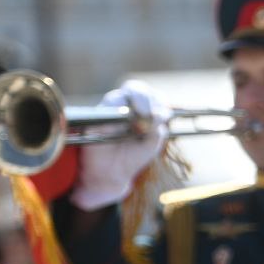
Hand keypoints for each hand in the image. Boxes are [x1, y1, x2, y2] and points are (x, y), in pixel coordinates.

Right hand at [71, 80, 170, 210]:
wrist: (112, 174)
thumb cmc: (133, 157)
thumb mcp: (153, 144)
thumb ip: (158, 128)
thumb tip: (158, 114)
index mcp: (141, 111)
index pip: (152, 95)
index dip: (159, 101)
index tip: (164, 115)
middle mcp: (125, 107)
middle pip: (137, 89)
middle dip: (147, 98)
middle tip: (151, 113)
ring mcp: (111, 110)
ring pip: (123, 93)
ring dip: (138, 100)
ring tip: (144, 115)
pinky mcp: (98, 116)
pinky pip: (109, 103)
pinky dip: (121, 108)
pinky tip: (128, 120)